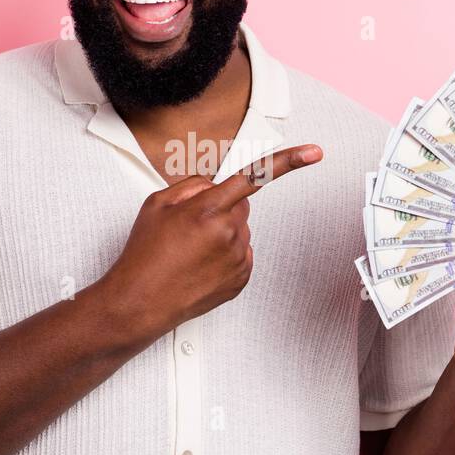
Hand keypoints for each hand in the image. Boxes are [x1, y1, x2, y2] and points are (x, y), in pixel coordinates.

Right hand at [101, 144, 322, 334]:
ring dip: (222, 233)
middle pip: (241, 205)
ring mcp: (238, 258)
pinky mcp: (242, 278)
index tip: (313, 152)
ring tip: (190, 251)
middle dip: (222, 208)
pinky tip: (200, 265)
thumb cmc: (145, 255)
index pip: (254, 176)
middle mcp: (229, 233)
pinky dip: (225, 255)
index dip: (288, 161)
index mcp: (208, 209)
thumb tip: (213, 185)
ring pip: (240, 230)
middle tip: (191, 226)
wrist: (141, 302)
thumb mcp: (156, 205)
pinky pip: (241, 254)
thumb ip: (190, 186)